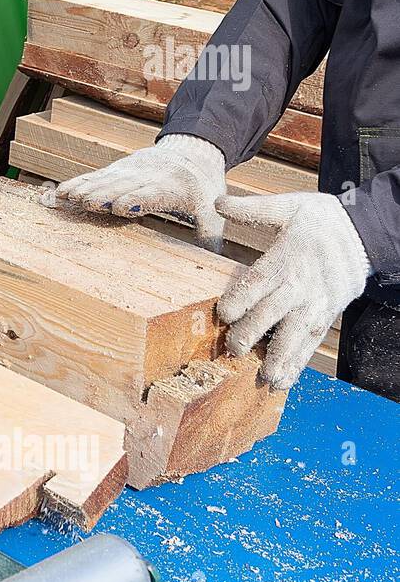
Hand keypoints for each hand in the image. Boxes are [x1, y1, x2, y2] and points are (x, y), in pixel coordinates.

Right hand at [55, 134, 228, 251]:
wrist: (194, 150)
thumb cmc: (204, 188)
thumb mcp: (213, 214)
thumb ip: (210, 240)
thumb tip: (217, 274)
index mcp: (176, 188)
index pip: (155, 194)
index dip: (139, 199)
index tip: (122, 207)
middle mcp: (150, 176)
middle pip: (124, 186)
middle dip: (105, 194)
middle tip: (86, 203)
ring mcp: (132, 171)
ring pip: (107, 179)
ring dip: (86, 188)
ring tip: (67, 197)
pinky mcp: (119, 169)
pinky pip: (96, 176)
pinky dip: (79, 182)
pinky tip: (63, 191)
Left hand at [216, 192, 370, 389]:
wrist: (364, 231)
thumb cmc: (319, 219)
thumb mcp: (286, 207)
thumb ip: (251, 209)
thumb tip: (217, 201)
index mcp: (284, 260)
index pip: (256, 284)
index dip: (238, 301)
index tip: (224, 315)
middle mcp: (298, 286)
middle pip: (271, 314)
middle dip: (251, 335)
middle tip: (233, 351)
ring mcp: (315, 303)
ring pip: (294, 335)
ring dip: (280, 358)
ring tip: (267, 378)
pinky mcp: (328, 314)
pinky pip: (311, 342)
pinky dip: (299, 362)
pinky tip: (286, 380)